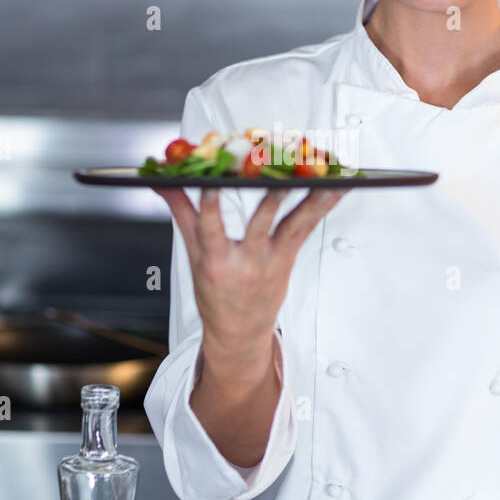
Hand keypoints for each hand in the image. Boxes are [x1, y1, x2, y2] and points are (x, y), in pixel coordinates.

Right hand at [155, 185, 346, 362]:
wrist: (239, 332)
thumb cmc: (214, 293)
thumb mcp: (192, 254)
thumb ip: (181, 210)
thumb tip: (159, 179)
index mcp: (216, 261)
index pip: (210, 227)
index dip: (210, 203)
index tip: (212, 180)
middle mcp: (248, 260)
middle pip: (262, 221)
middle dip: (272, 194)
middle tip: (280, 167)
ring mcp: (273, 259)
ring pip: (295, 224)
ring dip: (313, 198)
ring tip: (329, 175)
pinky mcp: (290, 257)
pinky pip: (309, 228)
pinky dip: (324, 205)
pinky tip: (340, 186)